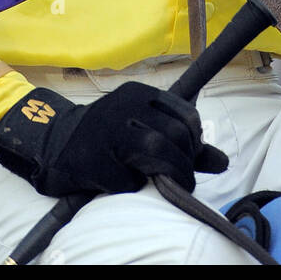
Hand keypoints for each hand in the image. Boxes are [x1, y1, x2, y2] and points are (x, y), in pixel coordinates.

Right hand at [0, 81, 229, 197]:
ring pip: (155, 152)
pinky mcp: (92, 159)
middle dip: (187, 163)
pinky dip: (134, 185)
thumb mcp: (144, 126)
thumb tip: (223, 162)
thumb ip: (183, 143)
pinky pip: (126, 178)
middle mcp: (123, 106)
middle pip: (174, 135)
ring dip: (171, 175)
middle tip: (186, 179)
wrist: (57, 142)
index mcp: (138, 93)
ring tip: (173, 186)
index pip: (185, 115)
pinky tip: (130, 183)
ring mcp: (106, 131)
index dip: (197, 141)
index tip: (192, 156)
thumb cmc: (110, 134)